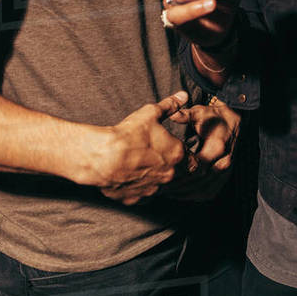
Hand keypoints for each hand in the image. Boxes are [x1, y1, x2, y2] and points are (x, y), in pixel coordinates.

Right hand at [77, 91, 188, 205]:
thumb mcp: (150, 113)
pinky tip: (133, 177)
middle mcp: (169, 176)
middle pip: (180, 176)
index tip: (177, 150)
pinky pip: (143, 195)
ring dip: (159, 178)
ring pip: (163, 187)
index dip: (186, 155)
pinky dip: (141, 188)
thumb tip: (183, 96)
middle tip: (160, 157)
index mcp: (177, 155)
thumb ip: (169, 106)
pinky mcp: (136, 199)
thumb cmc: (127, 135)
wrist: (102, 157)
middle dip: (174, 168)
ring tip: (145, 166)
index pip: (193, 161)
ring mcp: (153, 190)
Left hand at [161, 99, 239, 201]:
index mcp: (217, 147)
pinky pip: (208, 192)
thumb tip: (174, 114)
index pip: (196, 165)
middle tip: (161, 185)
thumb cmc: (215, 117)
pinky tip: (181, 194)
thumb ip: (186, 115)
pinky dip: (194, 195)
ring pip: (203, 190)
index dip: (179, 171)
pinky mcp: (224, 177)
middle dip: (179, 184)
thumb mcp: (200, 112)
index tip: (164, 171)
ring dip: (185, 193)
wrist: (233, 121)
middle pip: (198, 181)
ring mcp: (225, 171)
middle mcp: (223, 161)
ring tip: (168, 192)